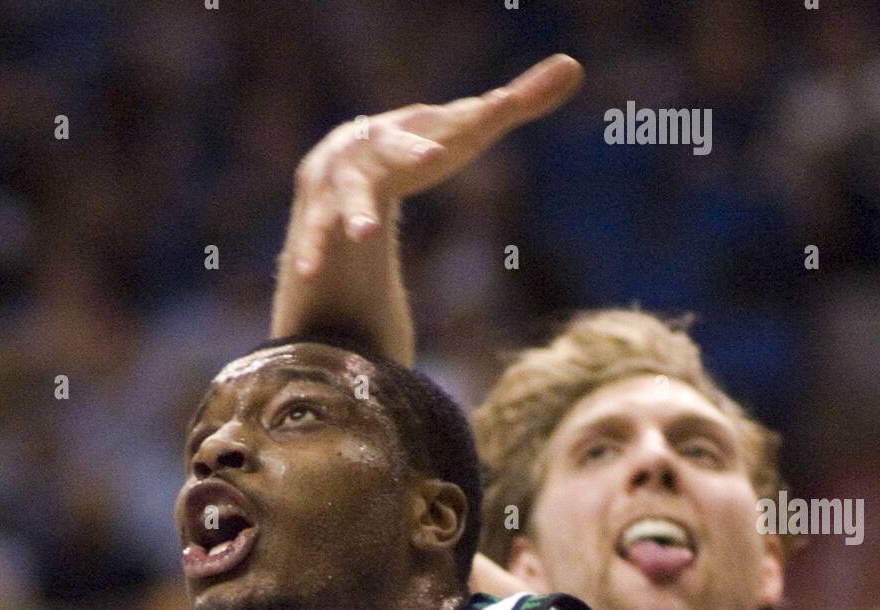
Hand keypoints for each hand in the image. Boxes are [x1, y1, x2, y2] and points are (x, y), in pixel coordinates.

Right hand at [289, 53, 582, 276]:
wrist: (340, 164)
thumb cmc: (414, 149)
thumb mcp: (462, 131)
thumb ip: (515, 103)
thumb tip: (573, 65)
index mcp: (402, 125)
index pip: (430, 123)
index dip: (447, 127)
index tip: (477, 124)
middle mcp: (364, 146)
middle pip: (386, 146)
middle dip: (405, 153)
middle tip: (431, 160)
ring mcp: (333, 182)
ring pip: (341, 195)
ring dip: (352, 213)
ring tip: (365, 234)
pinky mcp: (313, 220)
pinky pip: (310, 237)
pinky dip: (308, 252)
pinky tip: (306, 274)